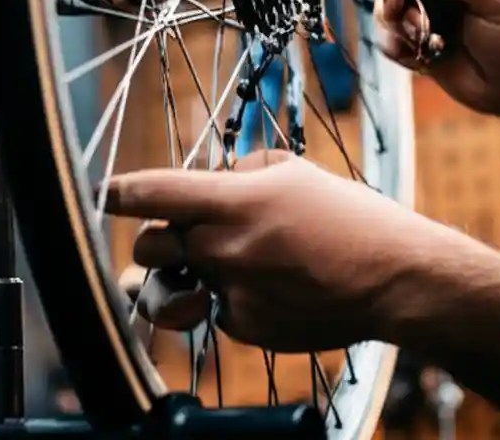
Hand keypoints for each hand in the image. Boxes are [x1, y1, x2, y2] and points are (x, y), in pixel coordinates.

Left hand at [108, 150, 434, 351]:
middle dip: (156, 242)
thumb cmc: (349, 218)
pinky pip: (217, 311)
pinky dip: (232, 300)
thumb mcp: (294, 172)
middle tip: (175, 239)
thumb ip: (240, 172)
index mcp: (232, 201)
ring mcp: (231, 292)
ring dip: (179, 278)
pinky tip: (272, 289)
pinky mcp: (246, 327)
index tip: (105, 194)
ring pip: (175, 286)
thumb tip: (210, 176)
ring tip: (202, 274)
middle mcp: (223, 247)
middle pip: (149, 246)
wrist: (395, 278)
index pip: (151, 194)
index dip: (118, 193)